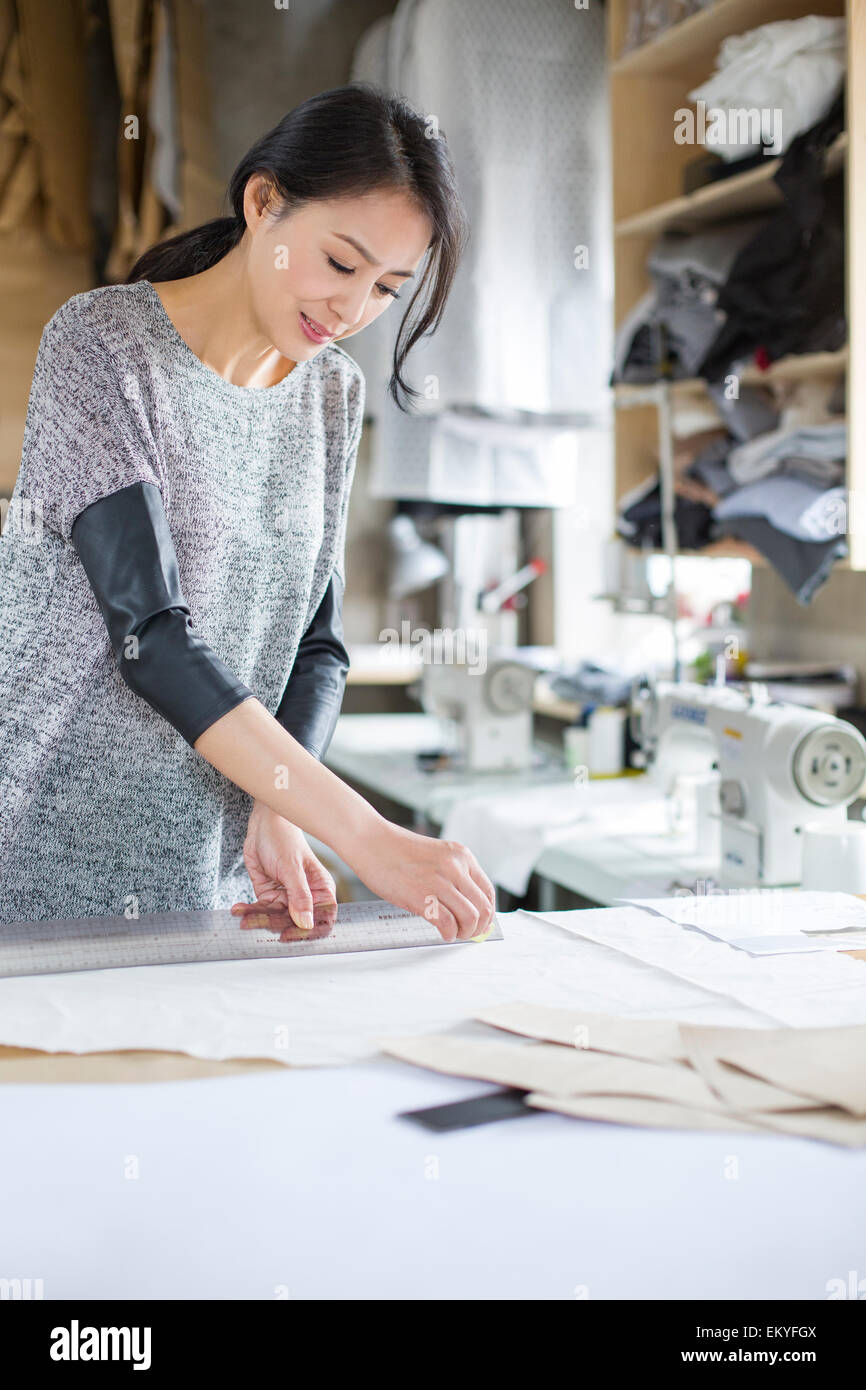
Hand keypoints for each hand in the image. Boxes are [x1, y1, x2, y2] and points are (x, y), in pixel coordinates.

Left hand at [233, 802, 336, 930]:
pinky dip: (249, 911)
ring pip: (274, 919)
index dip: (308, 932)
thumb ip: (299, 897)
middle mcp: (305, 896)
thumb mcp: (291, 867)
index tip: (288, 935)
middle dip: (274, 924)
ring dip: (257, 918)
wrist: (263, 823)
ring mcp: (286, 897)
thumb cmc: (284, 837)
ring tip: (243, 915)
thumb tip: (306, 924)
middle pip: (294, 923)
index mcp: (321, 890)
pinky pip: (260, 910)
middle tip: (256, 922)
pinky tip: (238, 909)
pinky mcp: (269, 895)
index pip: (322, 920)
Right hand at [347, 821, 495, 942]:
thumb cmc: (397, 852)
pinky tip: (442, 933)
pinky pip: (447, 923)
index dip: (487, 914)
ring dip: (464, 933)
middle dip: (478, 928)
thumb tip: (466, 908)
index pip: (488, 892)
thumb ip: (453, 877)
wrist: (370, 841)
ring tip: (453, 933)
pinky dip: (448, 933)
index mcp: (462, 856)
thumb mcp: (436, 857)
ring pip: (470, 917)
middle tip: (466, 934)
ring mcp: (439, 881)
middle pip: (483, 907)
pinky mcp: (421, 895)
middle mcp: (455, 867)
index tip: (480, 924)